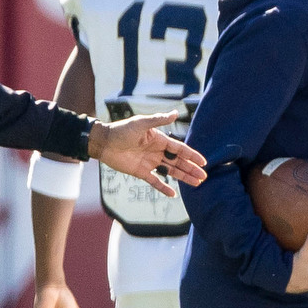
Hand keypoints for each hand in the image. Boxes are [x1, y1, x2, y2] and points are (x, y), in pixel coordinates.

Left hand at [90, 112, 207, 195]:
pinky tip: (173, 194)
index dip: (192, 156)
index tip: (203, 162)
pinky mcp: (140, 172)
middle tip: (203, 176)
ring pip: (171, 172)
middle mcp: (157, 152)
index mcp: (160, 140)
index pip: (180, 149)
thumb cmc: (121, 130)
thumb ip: (159, 120)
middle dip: (191, 169)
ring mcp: (150, 163)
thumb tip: (176, 113)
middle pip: (178, 162)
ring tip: (196, 183)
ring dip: (183, 177)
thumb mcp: (141, 123)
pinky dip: (164, 187)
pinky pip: (155, 181)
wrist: (103, 142)